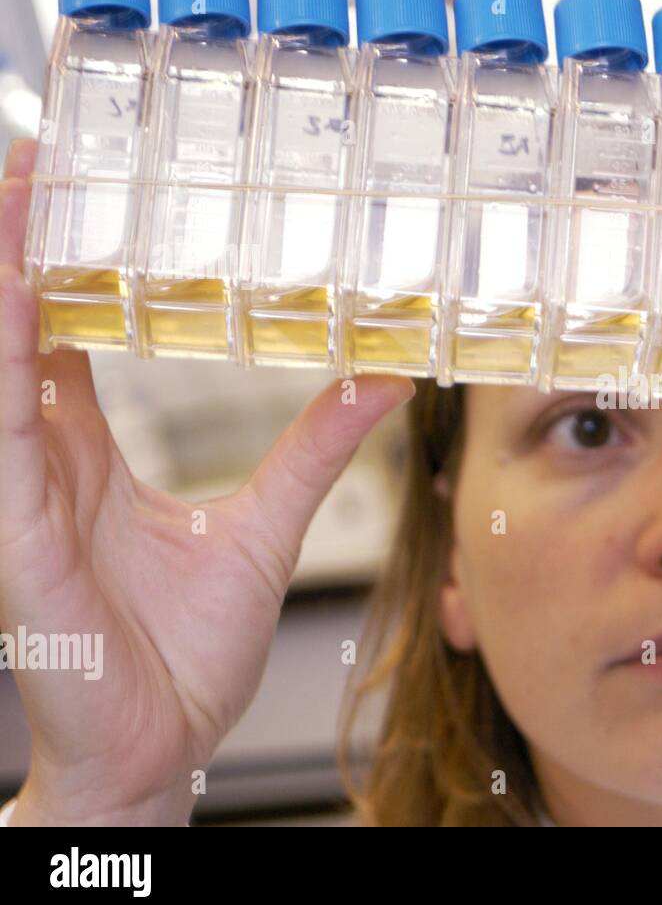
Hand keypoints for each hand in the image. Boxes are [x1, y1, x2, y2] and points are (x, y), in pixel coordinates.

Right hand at [0, 138, 414, 823]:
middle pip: (23, 332)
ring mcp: (25, 500)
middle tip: (36, 154)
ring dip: (6, 280)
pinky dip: (8, 364)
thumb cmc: (189, 654)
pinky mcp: (21, 543)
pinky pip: (6, 437)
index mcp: (91, 457)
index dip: (65, 264)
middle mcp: (48, 465)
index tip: (76, 191)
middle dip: (23, 245)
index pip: (65, 337)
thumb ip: (316, 447)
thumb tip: (381, 381)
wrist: (164, 750)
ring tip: (16, 190)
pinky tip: (15, 299)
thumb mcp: (267, 525)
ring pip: (3, 367)